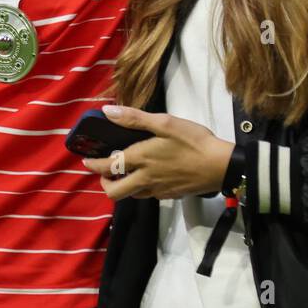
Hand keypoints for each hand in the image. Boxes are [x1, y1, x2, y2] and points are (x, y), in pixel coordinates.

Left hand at [82, 105, 233, 201]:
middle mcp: (145, 179)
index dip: (93, 165)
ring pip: (130, 195)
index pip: (108, 166)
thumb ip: (135, 118)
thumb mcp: (166, 123)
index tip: (86, 160)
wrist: (221, 166)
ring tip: (126, 171)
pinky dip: (141, 187)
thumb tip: (108, 112)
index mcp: (141, 159)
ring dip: (123, 186)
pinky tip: (149, 175)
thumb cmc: (194, 141)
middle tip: (106, 171)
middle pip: (114, 192)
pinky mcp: (170, 196)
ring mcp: (158, 191)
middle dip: (105, 183)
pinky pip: (147, 195)